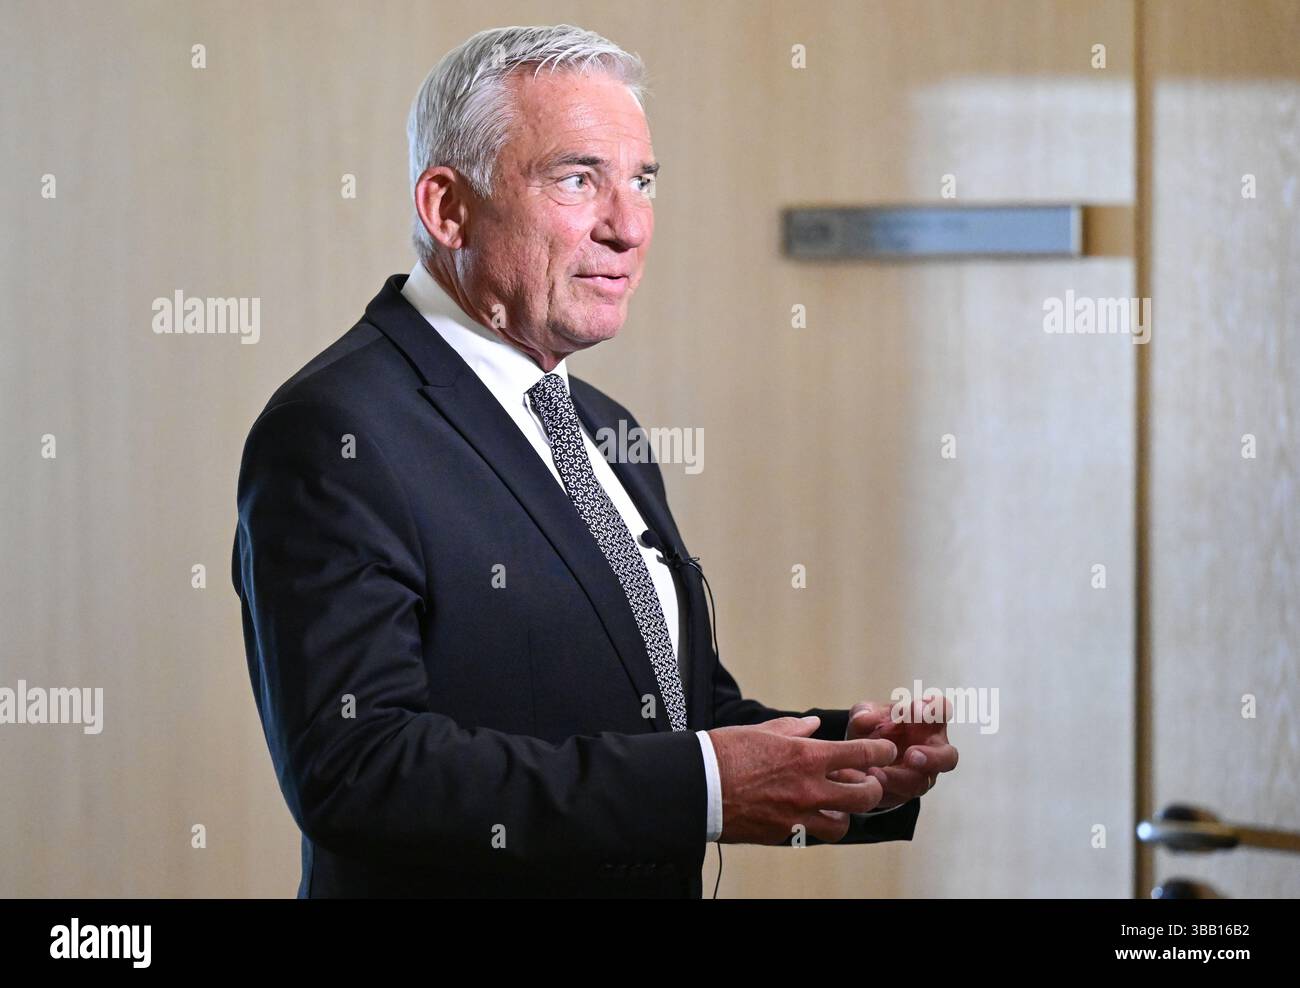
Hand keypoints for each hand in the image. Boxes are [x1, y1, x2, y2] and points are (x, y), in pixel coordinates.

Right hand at [708, 715, 897, 843]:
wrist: (697, 786)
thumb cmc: (724, 753)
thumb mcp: (760, 731)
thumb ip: (792, 729)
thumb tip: (812, 725)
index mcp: (806, 756)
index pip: (861, 755)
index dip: (881, 753)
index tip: (886, 752)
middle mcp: (808, 788)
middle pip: (864, 797)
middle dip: (873, 789)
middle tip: (867, 783)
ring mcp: (797, 815)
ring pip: (842, 824)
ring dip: (843, 813)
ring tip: (834, 804)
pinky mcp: (782, 835)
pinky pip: (809, 834)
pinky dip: (812, 825)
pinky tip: (803, 814)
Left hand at [833, 695, 957, 808]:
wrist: (859, 759)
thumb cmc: (872, 730)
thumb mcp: (864, 716)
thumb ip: (865, 713)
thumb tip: (866, 718)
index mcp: (926, 722)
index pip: (942, 711)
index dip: (936, 710)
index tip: (917, 709)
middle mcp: (931, 749)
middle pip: (947, 757)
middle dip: (932, 757)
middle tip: (911, 755)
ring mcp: (921, 774)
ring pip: (922, 782)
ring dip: (900, 778)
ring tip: (877, 772)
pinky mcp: (904, 792)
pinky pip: (900, 795)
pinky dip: (884, 787)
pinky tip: (870, 779)